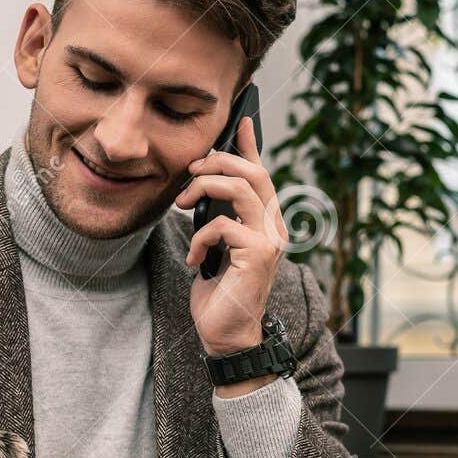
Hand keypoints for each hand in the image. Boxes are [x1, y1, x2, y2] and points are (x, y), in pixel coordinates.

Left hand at [175, 115, 287, 356]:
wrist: (227, 336)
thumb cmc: (220, 293)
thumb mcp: (217, 247)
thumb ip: (219, 218)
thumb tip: (203, 186)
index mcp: (266, 222)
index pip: (261, 174)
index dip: (250, 146)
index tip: (241, 121)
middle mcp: (274, 227)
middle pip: (253, 172)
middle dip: (218, 161)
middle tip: (190, 170)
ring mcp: (269, 240)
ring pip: (240, 188)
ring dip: (205, 187)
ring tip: (183, 204)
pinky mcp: (257, 255)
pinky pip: (223, 225)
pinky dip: (200, 237)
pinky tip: (194, 258)